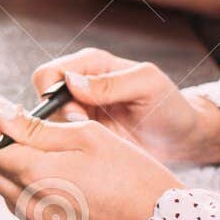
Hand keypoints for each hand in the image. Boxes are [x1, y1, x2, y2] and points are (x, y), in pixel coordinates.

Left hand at [0, 104, 185, 219]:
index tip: (18, 120)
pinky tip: (57, 182)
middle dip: (3, 148)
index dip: (0, 129)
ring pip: (4, 190)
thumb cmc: (131, 178)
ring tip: (51, 158)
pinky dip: (28, 191)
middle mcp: (27, 205)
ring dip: (15, 170)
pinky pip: (21, 209)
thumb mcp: (86, 136)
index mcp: (34, 175)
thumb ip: (35, 126)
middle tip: (32, 135)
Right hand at [28, 48, 219, 165]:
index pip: (48, 74)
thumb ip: (110, 83)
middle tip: (85, 133)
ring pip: (44, 124)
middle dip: (57, 120)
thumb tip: (72, 83)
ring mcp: (77, 112)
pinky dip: (63, 149)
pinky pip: (55, 141)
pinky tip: (86, 154)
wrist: (180, 139)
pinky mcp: (78, 135)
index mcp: (90, 65)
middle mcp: (77, 86)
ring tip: (91, 145)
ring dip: (61, 137)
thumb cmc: (169, 106)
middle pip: (40, 100)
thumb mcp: (148, 86)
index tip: (80, 116)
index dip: (53, 95)